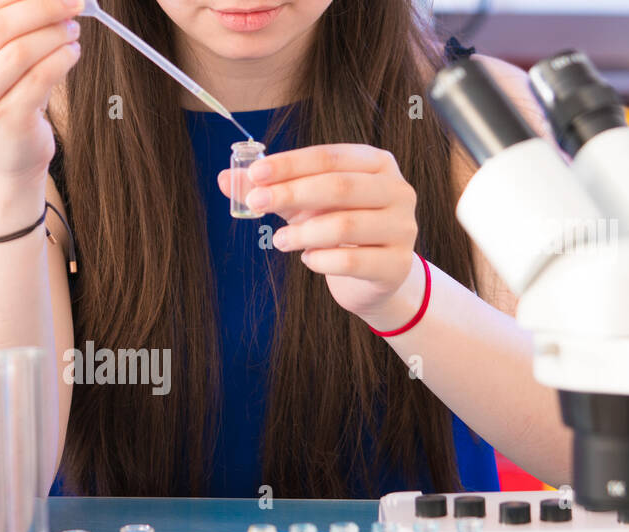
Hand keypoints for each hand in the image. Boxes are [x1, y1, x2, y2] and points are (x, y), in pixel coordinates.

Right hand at [0, 0, 83, 182]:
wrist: (3, 159)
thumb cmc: (4, 99)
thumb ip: (10, 24)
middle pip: (1, 26)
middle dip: (44, 8)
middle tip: (73, 6)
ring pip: (21, 51)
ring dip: (56, 34)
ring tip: (72, 32)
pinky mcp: (6, 121)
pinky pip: (40, 78)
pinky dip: (62, 59)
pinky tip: (72, 54)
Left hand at [218, 144, 423, 326]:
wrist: (375, 277)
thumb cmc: (339, 229)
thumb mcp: (304, 204)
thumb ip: (270, 189)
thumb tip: (225, 179)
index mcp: (376, 164)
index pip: (330, 156)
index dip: (290, 164)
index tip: (255, 174)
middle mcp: (397, 190)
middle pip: (339, 186)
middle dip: (292, 193)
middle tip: (256, 204)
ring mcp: (403, 228)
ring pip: (346, 225)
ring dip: (304, 232)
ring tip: (280, 240)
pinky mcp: (397, 265)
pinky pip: (353, 261)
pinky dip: (322, 260)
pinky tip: (308, 259)